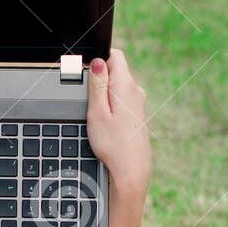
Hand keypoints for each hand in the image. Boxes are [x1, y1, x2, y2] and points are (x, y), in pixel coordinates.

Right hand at [86, 49, 149, 201]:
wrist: (131, 170)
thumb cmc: (113, 145)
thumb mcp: (97, 112)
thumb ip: (97, 84)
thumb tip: (98, 61)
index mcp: (126, 86)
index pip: (114, 56)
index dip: (98, 62)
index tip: (88, 79)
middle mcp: (136, 91)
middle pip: (116, 72)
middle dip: (100, 82)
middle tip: (90, 105)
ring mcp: (138, 103)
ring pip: (118, 88)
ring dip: (105, 97)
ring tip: (99, 119)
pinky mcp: (137, 115)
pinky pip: (122, 102)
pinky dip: (112, 108)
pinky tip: (107, 126)